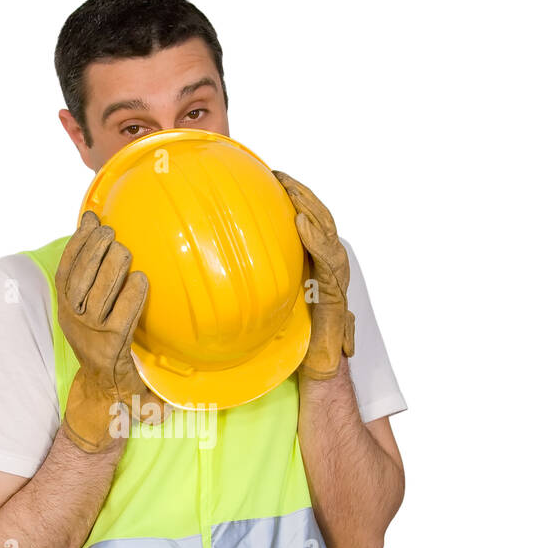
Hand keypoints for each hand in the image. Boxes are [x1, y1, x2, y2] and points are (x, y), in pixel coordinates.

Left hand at [55, 211, 166, 451]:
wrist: (95, 385)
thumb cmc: (130, 382)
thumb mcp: (146, 395)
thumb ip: (158, 399)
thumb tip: (180, 410)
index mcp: (111, 351)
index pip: (119, 323)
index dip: (129, 299)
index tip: (143, 278)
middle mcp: (88, 333)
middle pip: (95, 297)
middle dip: (108, 270)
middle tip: (123, 247)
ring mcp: (73, 315)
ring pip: (77, 280)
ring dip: (91, 253)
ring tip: (106, 230)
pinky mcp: (64, 300)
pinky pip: (65, 269)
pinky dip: (76, 245)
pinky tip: (88, 223)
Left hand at [272, 170, 354, 378]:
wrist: (314, 372)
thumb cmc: (291, 340)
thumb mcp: (267, 304)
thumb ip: (254, 283)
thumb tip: (211, 265)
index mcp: (314, 266)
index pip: (310, 222)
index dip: (296, 198)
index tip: (274, 177)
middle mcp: (328, 269)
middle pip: (321, 220)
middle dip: (302, 194)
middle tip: (280, 175)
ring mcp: (335, 282)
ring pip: (328, 234)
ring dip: (310, 208)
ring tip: (291, 190)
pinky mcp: (336, 298)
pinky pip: (328, 263)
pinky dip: (316, 240)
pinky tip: (301, 223)